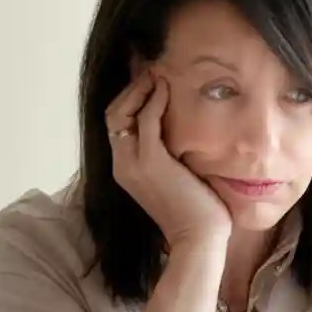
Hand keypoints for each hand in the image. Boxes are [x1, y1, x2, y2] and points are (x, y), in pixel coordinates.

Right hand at [106, 70, 230, 250]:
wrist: (199, 240)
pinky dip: (155, 100)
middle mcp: (123, 165)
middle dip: (129, 89)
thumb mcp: (176, 181)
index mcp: (126, 170)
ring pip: (122, 113)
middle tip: (150, 71)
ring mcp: (134, 164)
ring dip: (140, 89)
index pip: (116, 125)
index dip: (128, 100)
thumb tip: (182, 139)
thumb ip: (170, 159)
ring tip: (158, 74)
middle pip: (113, 114)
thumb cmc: (196, 215)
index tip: (147, 82)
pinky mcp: (152, 162)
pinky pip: (147, 120)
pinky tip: (167, 89)